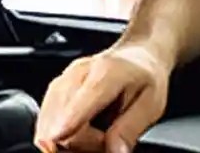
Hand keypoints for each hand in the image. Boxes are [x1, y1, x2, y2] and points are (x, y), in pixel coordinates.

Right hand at [34, 42, 171, 152]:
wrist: (138, 56)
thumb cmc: (146, 77)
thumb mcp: (152, 104)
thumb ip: (130, 128)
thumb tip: (115, 152)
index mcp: (107, 73)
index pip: (80, 103)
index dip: (68, 125)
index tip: (56, 138)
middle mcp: (78, 73)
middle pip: (61, 121)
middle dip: (81, 142)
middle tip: (106, 139)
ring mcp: (62, 80)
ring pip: (49, 122)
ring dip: (69, 138)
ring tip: (96, 133)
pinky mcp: (54, 90)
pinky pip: (47, 121)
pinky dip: (61, 132)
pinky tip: (82, 129)